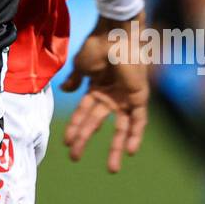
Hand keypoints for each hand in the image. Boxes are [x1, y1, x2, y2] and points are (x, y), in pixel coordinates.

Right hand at [60, 12, 149, 171]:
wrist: (115, 35)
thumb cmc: (96, 47)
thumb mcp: (81, 65)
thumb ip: (75, 79)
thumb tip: (65, 90)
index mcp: (95, 88)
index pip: (83, 112)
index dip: (74, 127)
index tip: (66, 142)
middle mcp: (110, 96)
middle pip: (97, 123)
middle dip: (85, 139)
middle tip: (75, 158)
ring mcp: (125, 97)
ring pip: (120, 128)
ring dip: (115, 147)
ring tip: (112, 168)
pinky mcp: (138, 97)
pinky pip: (139, 120)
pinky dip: (136, 135)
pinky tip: (130, 151)